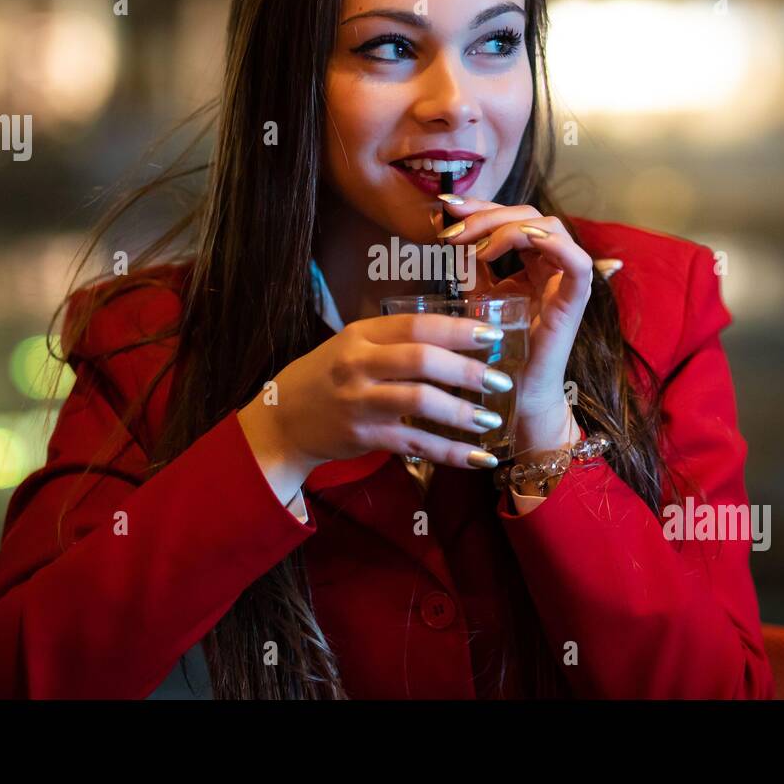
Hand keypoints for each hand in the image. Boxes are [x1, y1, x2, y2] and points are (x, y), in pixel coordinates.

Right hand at [237, 312, 517, 486]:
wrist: (283, 421)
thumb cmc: (327, 377)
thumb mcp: (352, 345)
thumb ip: (395, 340)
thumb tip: (457, 335)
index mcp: (361, 335)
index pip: (416, 325)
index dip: (458, 329)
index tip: (492, 336)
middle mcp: (359, 365)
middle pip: (421, 360)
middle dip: (467, 370)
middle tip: (501, 380)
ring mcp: (360, 402)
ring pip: (420, 402)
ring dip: (462, 412)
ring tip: (491, 418)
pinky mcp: (364, 437)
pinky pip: (415, 444)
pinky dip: (451, 453)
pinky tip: (479, 458)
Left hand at [431, 195, 592, 453]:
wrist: (511, 395)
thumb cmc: (494, 350)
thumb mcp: (475, 297)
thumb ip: (467, 264)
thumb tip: (444, 228)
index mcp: (531, 260)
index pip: (510, 216)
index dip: (479, 206)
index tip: (444, 209)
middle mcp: (552, 264)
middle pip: (527, 214)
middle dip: (486, 216)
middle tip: (452, 232)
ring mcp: (567, 280)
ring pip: (548, 226)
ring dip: (507, 228)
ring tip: (474, 248)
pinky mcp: (576, 300)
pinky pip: (577, 261)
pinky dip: (549, 244)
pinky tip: (515, 244)